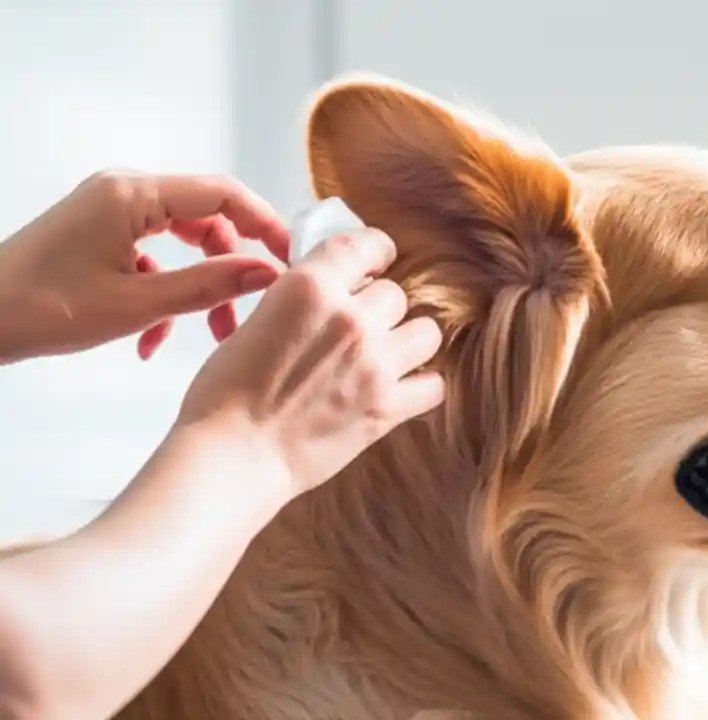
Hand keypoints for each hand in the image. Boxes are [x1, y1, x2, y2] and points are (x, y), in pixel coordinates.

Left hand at [0, 171, 290, 363]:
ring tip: (211, 333)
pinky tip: (153, 339)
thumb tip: (267, 274)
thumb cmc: (40, 308)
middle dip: (232, 267)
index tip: (291, 259)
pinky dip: (164, 293)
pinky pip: (153, 257)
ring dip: (200, 287)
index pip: (223, 193)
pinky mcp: (99, 235)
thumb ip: (210, 285)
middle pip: (207, 219)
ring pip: (183, 243)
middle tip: (254, 308)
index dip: (265, 224)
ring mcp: (110, 212)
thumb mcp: (138, 303)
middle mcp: (124, 192)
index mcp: (133, 194)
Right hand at [176, 228, 444, 498]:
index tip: (377, 262)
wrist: (232, 454)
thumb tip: (333, 291)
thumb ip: (301, 300)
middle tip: (361, 329)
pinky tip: (403, 390)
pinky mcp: (387, 407)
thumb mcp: (255, 321)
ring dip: (409, 340)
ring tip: (389, 355)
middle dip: (379, 309)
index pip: (367, 244)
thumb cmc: (225, 393)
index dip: (376, 251)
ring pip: (426, 332)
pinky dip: (422, 387)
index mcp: (310, 287)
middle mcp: (351, 319)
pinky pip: (434, 385)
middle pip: (395, 294)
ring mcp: (375, 363)